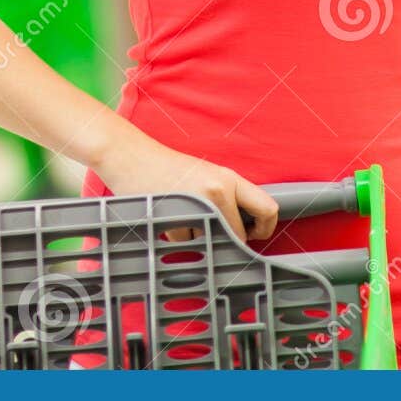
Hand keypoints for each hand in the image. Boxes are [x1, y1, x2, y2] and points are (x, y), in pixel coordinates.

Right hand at [92, 134, 279, 244]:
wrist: (132, 158)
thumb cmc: (169, 168)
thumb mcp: (207, 175)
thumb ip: (229, 196)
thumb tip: (248, 226)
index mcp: (229, 179)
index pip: (268, 208)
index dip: (266, 227)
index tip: (256, 233)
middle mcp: (219, 191)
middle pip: (241, 234)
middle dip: (229, 238)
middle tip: (214, 229)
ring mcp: (199, 206)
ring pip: (213, 240)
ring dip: (200, 235)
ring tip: (184, 213)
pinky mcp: (178, 219)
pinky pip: (188, 242)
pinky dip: (180, 236)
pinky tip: (171, 216)